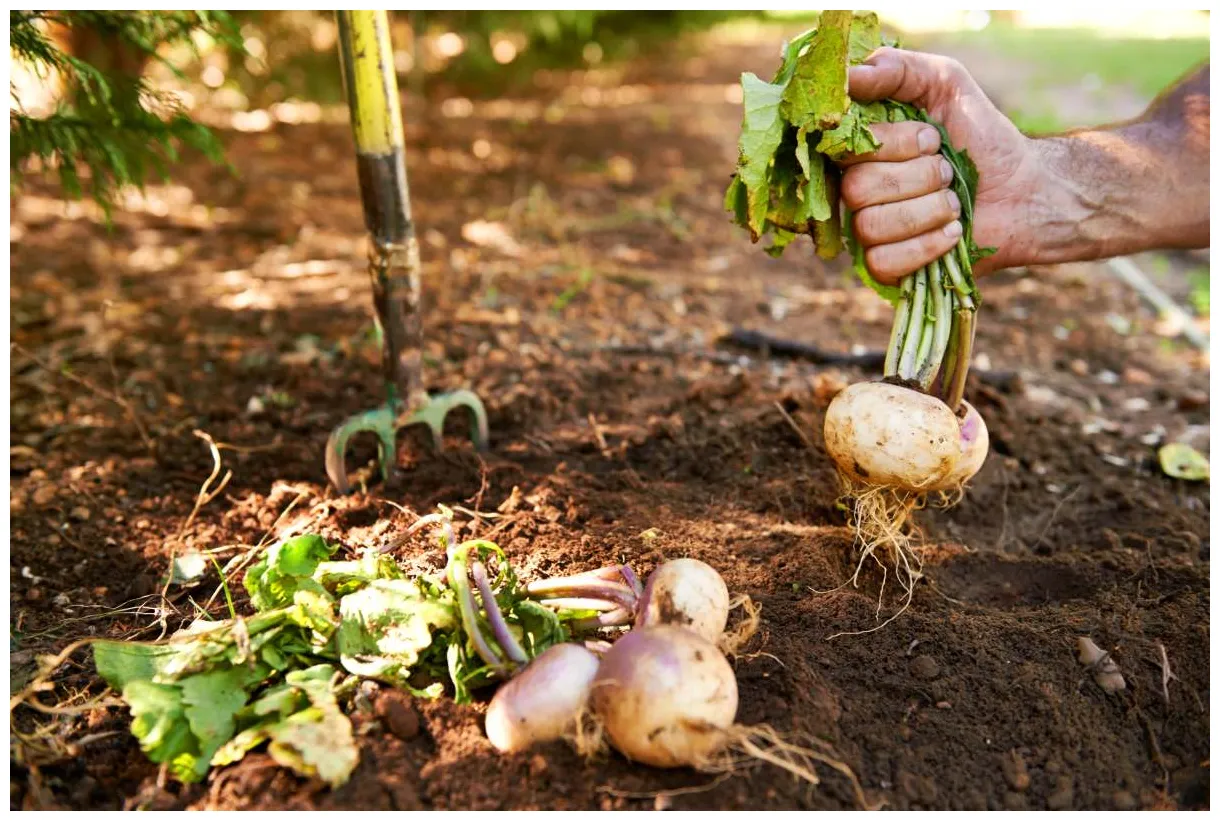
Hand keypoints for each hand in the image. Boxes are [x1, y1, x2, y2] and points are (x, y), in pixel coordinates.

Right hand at [838, 47, 1038, 283]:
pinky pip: (884, 262)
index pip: (844, 149)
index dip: (892, 144)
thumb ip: (898, 69)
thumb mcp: (946, 84)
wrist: (1024, 190)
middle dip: (919, 177)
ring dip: (928, 210)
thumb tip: (848, 74)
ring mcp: (868, 232)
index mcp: (862, 149)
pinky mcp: (887, 268)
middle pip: (857, 189)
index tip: (932, 138)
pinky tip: (953, 233)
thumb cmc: (981, 137)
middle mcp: (857, 190)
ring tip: (956, 202)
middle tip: (949, 172)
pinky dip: (926, 245)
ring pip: (871, 226)